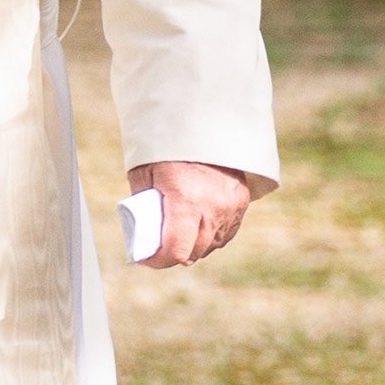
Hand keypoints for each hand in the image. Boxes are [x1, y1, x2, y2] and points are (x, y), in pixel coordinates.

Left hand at [128, 159, 257, 267]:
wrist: (206, 124)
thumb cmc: (169, 148)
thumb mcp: (145, 174)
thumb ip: (144, 205)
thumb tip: (143, 235)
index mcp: (184, 199)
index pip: (176, 250)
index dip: (159, 260)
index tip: (147, 258)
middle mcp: (212, 206)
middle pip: (193, 252)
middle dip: (174, 255)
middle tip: (160, 248)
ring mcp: (230, 206)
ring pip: (211, 245)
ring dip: (195, 247)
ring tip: (180, 236)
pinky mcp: (241, 202)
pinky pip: (225, 233)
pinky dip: (211, 236)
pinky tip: (200, 228)